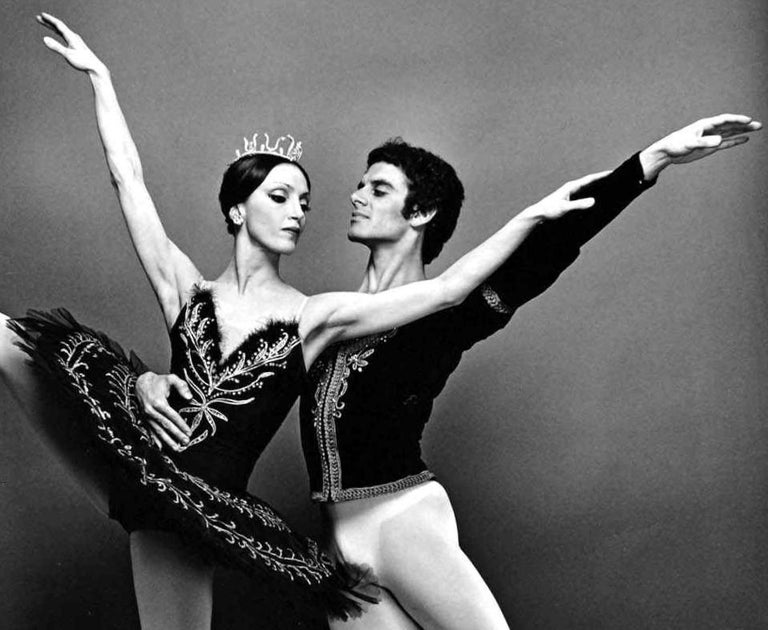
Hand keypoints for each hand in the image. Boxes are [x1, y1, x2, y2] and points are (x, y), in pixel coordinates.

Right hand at [37, 13, 105, 73]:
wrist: (95, 68)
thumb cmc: (82, 62)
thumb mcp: (67, 54)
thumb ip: (56, 47)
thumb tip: (44, 38)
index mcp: (71, 37)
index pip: (59, 25)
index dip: (49, 19)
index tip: (41, 15)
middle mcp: (74, 37)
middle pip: (59, 26)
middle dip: (48, 22)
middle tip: (38, 18)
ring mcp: (75, 41)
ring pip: (62, 31)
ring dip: (52, 26)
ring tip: (45, 23)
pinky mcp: (77, 45)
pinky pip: (65, 36)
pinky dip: (59, 32)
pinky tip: (58, 33)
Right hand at [135, 372, 192, 450]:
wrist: (141, 383)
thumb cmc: (159, 381)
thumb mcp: (171, 378)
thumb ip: (182, 386)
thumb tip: (189, 398)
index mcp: (158, 402)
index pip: (172, 416)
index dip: (181, 425)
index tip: (189, 432)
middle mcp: (151, 411)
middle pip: (166, 425)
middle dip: (176, 435)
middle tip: (186, 443)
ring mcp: (146, 416)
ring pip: (158, 430)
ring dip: (167, 440)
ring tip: (176, 448)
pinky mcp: (144, 419)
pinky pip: (150, 431)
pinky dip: (155, 440)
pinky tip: (160, 448)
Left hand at [519, 171, 610, 221]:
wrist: (537, 216)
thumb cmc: (549, 211)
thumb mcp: (565, 208)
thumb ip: (579, 205)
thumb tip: (593, 201)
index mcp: (572, 187)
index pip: (590, 179)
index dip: (602, 176)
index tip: (613, 172)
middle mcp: (572, 189)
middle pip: (590, 183)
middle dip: (602, 180)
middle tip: (616, 179)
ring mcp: (571, 195)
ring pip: (588, 190)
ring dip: (597, 188)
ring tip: (609, 188)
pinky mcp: (569, 201)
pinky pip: (584, 197)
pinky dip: (591, 196)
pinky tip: (596, 200)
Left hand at [640, 114, 761, 178]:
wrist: (668, 153)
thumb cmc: (676, 144)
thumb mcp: (690, 143)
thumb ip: (704, 142)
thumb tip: (720, 141)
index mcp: (706, 125)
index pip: (725, 120)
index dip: (737, 119)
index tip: (748, 120)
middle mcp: (710, 130)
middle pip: (731, 125)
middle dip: (745, 124)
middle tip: (758, 125)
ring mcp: (711, 138)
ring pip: (730, 132)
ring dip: (743, 131)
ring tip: (756, 129)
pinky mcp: (710, 147)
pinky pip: (726, 143)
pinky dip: (735, 141)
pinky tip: (744, 139)